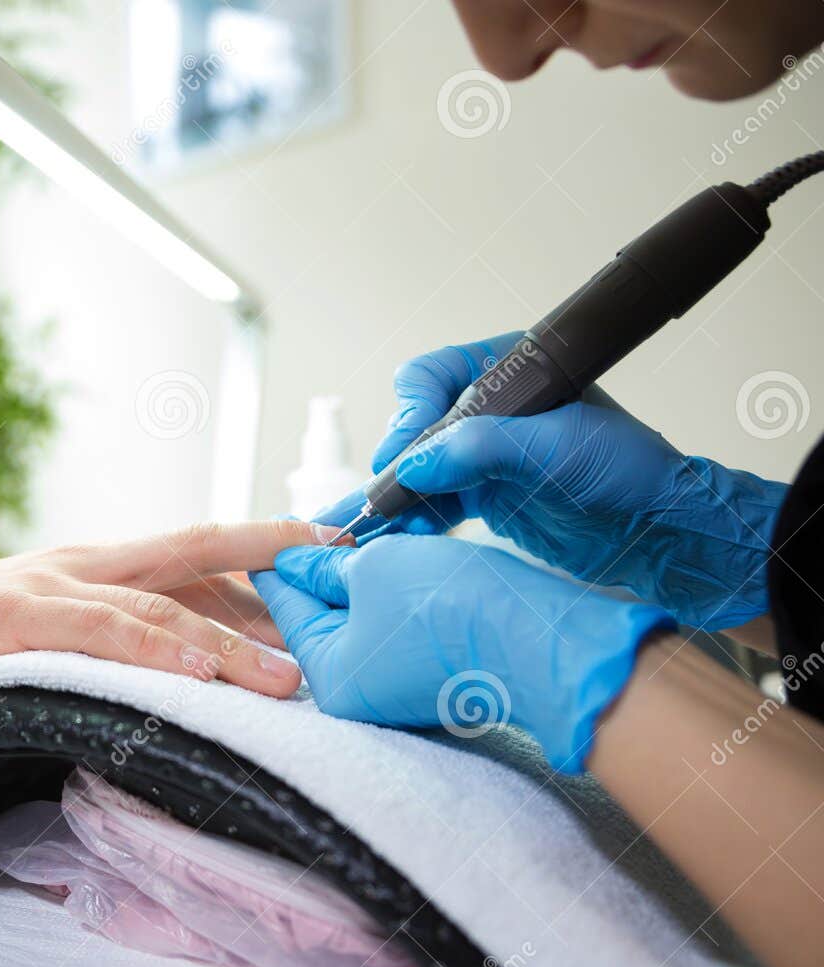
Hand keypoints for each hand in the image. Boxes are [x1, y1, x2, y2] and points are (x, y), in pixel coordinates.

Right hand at [0, 521, 342, 697]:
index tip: (333, 549)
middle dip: (273, 567)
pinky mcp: (12, 621)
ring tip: (286, 678)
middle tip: (344, 587)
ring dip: (227, 642)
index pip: (196, 549)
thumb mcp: (45, 632)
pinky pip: (99, 635)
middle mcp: (81, 566)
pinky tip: (196, 672)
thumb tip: (191, 673)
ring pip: (157, 606)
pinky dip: (153, 651)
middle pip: (194, 554)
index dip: (266, 546)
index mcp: (93, 567)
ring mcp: (47, 589)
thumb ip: (111, 639)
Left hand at [253, 534, 673, 771]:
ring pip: (362, 614)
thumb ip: (325, 565)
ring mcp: (397, 685)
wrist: (541, 640)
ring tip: (362, 529)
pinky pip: (396, 624)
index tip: (274, 530)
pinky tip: (398, 555)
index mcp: (330, 676)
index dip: (281, 560)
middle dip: (324, 565)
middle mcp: (358, 692)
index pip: (287, 607)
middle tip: (322, 521)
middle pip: (322, 614)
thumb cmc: (454, 608)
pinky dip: (393, 590)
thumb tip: (292, 560)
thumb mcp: (373, 569)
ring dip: (362, 572)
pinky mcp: (431, 672)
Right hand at [315, 333, 787, 630]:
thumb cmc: (631, 476)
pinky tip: (384, 544)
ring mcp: (482, 455)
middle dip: (391, 465)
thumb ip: (484, 449)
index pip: (431, 375)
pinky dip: (406, 524)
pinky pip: (429, 505)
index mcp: (511, 370)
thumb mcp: (559, 451)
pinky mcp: (483, 497)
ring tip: (353, 531)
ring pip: (414, 471)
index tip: (408, 452)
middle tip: (378, 503)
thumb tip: (416, 463)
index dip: (412, 411)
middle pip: (412, 427)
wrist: (665, 535)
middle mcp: (489, 408)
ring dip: (387, 501)